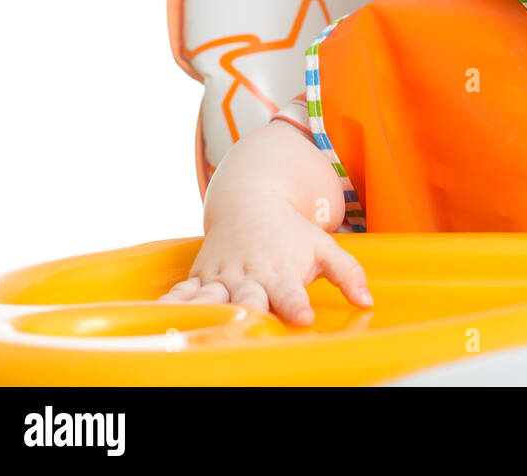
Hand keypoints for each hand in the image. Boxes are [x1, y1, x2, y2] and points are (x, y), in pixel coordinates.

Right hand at [158, 200, 371, 325]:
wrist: (249, 199)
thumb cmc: (290, 232)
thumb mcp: (323, 247)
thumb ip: (347, 273)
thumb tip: (367, 302)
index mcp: (282, 271)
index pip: (291, 292)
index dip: (295, 305)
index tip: (302, 317)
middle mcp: (251, 276)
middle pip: (249, 298)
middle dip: (250, 311)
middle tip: (250, 324)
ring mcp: (222, 276)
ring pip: (212, 297)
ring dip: (208, 312)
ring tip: (201, 328)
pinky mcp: (200, 276)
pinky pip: (182, 292)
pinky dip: (172, 304)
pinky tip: (159, 317)